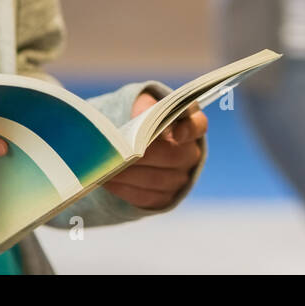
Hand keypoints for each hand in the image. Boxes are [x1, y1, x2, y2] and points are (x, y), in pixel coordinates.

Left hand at [102, 92, 207, 209]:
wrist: (137, 145)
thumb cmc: (142, 121)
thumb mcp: (144, 108)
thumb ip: (145, 110)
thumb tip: (139, 120)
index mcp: (190, 126)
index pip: (197, 125)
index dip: (188, 129)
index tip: (176, 133)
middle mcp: (190, 154)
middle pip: (174, 156)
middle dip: (145, 154)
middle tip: (121, 152)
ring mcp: (180, 178)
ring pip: (158, 179)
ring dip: (130, 174)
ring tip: (107, 168)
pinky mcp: (165, 198)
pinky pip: (147, 196)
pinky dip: (125, 189)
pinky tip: (109, 181)